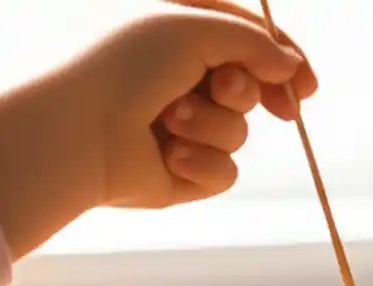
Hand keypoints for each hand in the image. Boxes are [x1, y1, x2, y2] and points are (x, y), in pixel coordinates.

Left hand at [0, 2, 317, 257]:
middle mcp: (166, 75)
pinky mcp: (173, 170)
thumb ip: (253, 41)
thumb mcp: (194, 26)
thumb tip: (288, 66)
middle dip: (245, 91)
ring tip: (170, 120)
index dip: (279, 56)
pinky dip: (203, 162)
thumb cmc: (116, 63)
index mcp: (162, 26)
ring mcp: (169, 125)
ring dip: (214, 124)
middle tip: (226, 93)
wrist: (66, 131)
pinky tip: (168, 156)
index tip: (305, 83)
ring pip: (236, 130)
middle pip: (245, 84)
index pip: (239, 33)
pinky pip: (223, 171)